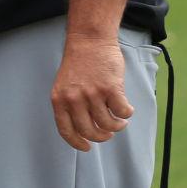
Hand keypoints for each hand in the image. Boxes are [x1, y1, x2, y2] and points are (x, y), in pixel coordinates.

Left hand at [50, 35, 133, 151]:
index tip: (86, 147)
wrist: (89, 40)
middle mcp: (73, 99)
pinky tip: (126, 107)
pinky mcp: (110, 88)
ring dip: (117, 125)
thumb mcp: (65, 85)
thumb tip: (85, 131)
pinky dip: (127, 113)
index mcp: (59, 99)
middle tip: (108, 131)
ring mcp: (92, 94)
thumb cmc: (79, 64)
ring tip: (119, 119)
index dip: (77, 143)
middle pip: (90, 132)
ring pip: (108, 124)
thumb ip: (71, 105)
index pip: (66, 130)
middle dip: (102, 136)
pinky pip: (122, 112)